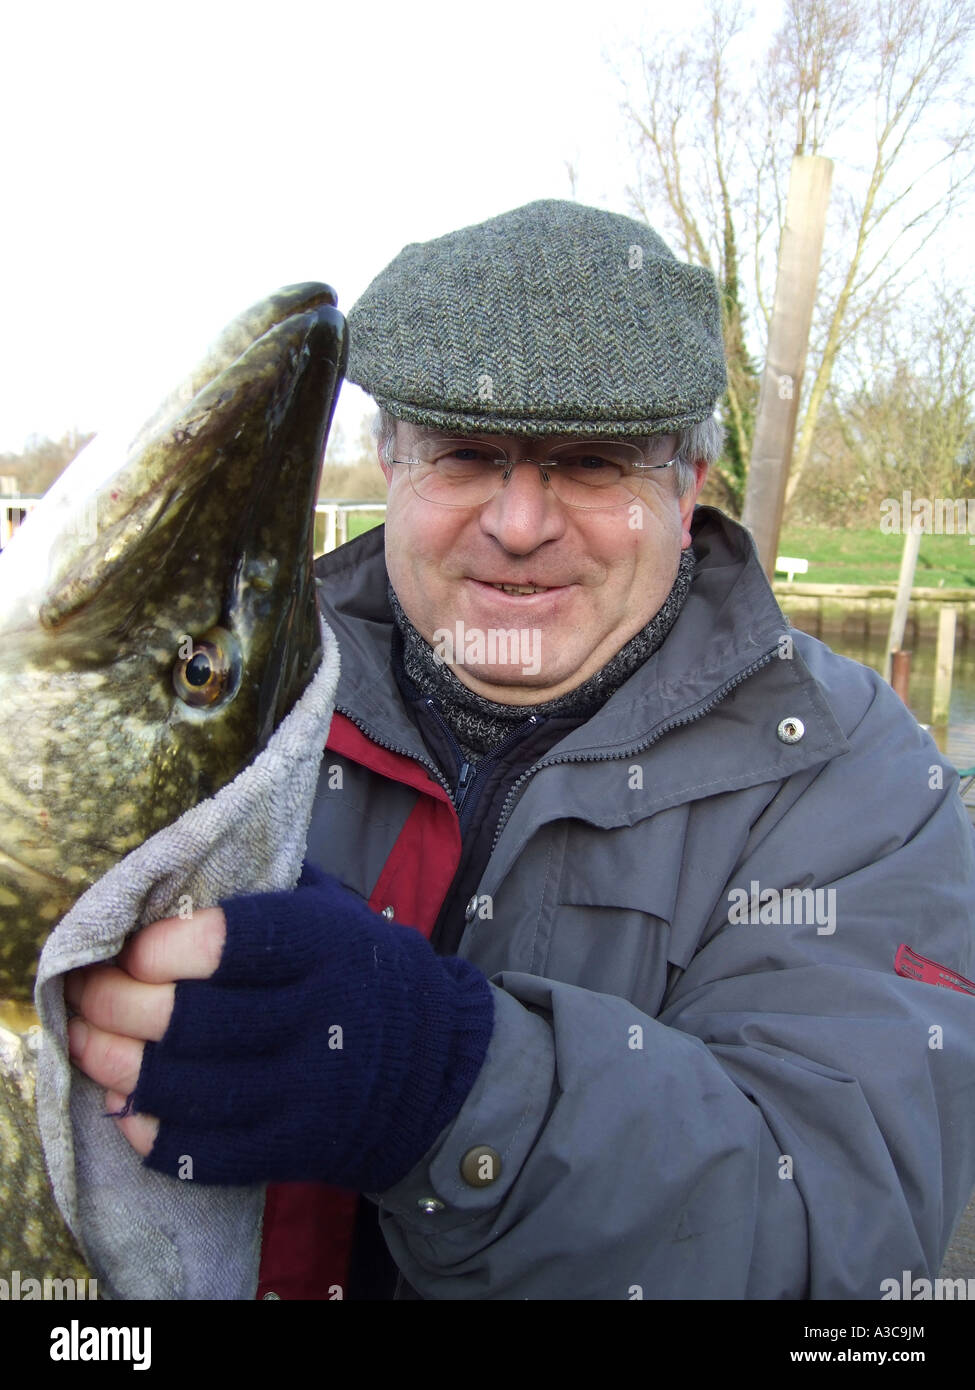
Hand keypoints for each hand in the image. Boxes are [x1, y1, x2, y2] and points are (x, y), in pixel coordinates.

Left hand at [63, 867, 492, 1188]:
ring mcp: (308, 1093)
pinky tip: (123, 1101)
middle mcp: (321, 1018)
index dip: (160, 948)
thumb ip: (261, 889)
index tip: (129, 948)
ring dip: (111, 1064)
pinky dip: (146, 1128)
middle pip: (189, 1020)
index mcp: (330, 945)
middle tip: (82, 992)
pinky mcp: (295, 1149)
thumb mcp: (335, 909)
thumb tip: (160, 880)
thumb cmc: (365, 972)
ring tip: (83, 1040)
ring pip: (182, 1087)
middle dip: (113, 1005)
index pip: (230, 942)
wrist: (439, 1070)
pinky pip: (200, 1151)